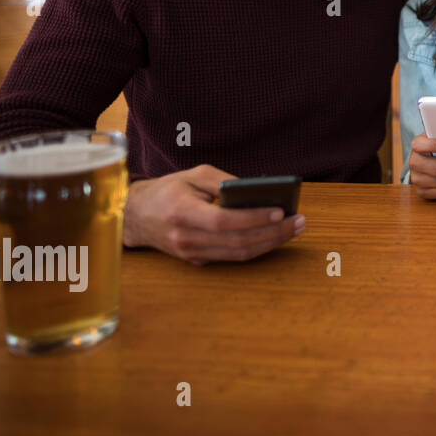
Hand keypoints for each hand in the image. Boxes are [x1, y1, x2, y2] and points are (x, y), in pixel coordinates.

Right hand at [123, 164, 303, 264]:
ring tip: (294, 229)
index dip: (253, 218)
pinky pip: (232, 257)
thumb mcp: (193, 174)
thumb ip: (224, 181)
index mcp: (182, 213)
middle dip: (273, 232)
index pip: (223, 221)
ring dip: (271, 243)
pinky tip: (275, 236)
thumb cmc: (169, 190)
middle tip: (299, 221)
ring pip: (238, 254)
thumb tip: (257, 191)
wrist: (136, 216)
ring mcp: (191, 254)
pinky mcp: (197, 261)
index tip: (280, 211)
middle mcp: (185, 238)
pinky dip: (257, 248)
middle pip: (237, 241)